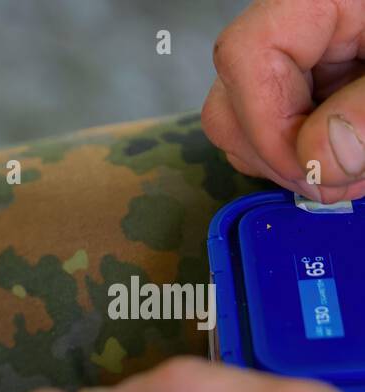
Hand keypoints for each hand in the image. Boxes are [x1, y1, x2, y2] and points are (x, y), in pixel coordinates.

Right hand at [203, 0, 364, 202]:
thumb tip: (315, 163)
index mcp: (316, 0)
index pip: (245, 55)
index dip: (264, 125)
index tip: (306, 170)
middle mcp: (294, 24)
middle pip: (230, 98)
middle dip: (273, 155)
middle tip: (331, 184)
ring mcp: (298, 55)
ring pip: (243, 123)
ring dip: (287, 163)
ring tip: (349, 174)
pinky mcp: (309, 80)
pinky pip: (276, 126)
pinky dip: (303, 157)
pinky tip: (344, 162)